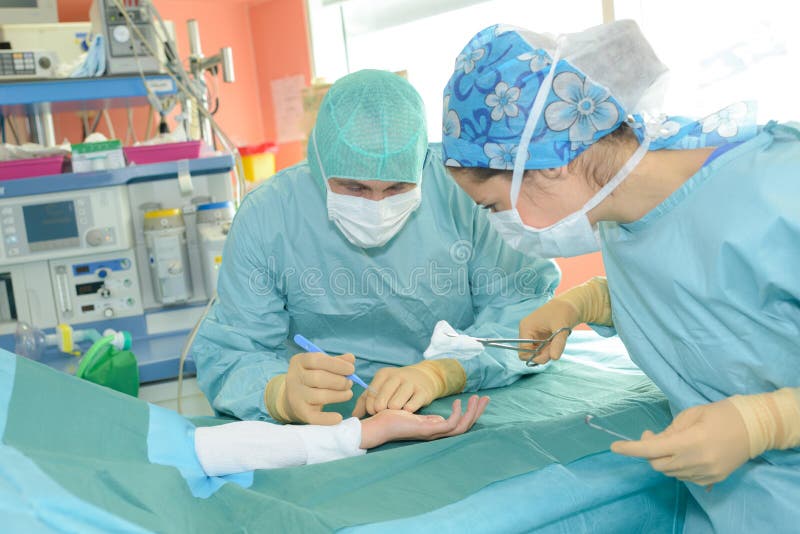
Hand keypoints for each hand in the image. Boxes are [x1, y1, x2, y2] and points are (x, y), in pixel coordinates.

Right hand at [281, 352, 355, 424]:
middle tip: (349, 383)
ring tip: (348, 394)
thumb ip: (336, 361)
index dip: (337, 364)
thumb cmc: (312, 377)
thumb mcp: (321, 365)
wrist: (294, 398)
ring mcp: (296, 396)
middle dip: (339, 381)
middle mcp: (294, 378)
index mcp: (299, 362)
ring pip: (319, 396)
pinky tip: (338, 417)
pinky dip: (327, 419)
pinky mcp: (300, 412)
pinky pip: (314, 417)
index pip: (316, 360)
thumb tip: (351, 358)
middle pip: (318, 378)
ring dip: (339, 395)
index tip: (351, 369)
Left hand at [351, 359, 464, 416]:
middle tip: (385, 413)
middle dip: (381, 411)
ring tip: (396, 412)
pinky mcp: (423, 392)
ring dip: (394, 413)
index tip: (374, 412)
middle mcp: (397, 376)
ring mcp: (411, 384)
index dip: (370, 407)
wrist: (424, 377)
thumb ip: (365, 400)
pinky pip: (411, 407)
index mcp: (383, 374)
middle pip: (382, 402)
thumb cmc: (397, 385)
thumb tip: (354, 416)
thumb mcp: (380, 387)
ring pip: (396, 405)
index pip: (371, 394)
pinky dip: (407, 412)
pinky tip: (407, 411)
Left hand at [360, 395, 489, 448]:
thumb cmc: (392, 419)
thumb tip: (439, 417)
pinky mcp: (428, 431)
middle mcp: (436, 434)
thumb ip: (428, 418)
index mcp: (435, 430)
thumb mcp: (415, 415)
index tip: (477, 399)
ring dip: (472, 413)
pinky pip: (450, 424)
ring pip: (461, 427)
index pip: (459, 424)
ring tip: (477, 398)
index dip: (471, 413)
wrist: (378, 425)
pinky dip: (457, 413)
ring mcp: (433, 434)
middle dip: (477, 413)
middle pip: (465, 427)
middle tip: (487, 399)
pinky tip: (459, 402)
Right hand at [518, 299, 576, 363]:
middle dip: (542, 355)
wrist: (570, 306)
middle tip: (555, 349)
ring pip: (535, 353)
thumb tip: (554, 358)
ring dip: (546, 353)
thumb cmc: (564, 312)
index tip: (551, 354)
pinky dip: (548, 350)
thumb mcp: (562, 327)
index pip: (523, 351)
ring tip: (557, 344)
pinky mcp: (538, 337)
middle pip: (528, 354)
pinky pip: (540, 350)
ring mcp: (532, 335)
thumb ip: (558, 343)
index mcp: (526, 328)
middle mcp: (526, 332)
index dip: (536, 356)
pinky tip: (556, 343)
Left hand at [611, 399, 749, 486]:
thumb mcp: (691, 415)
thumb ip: (668, 431)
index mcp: (690, 441)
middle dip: (648, 452)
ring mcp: (705, 473)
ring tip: (671, 442)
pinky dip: (676, 466)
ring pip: (670, 472)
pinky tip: (684, 453)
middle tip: (651, 436)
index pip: (652, 450)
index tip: (615, 447)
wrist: (755, 428)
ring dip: (663, 459)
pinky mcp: (712, 479)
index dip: (631, 449)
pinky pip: (684, 477)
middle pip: (657, 464)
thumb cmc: (721, 414)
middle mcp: (697, 461)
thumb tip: (651, 443)